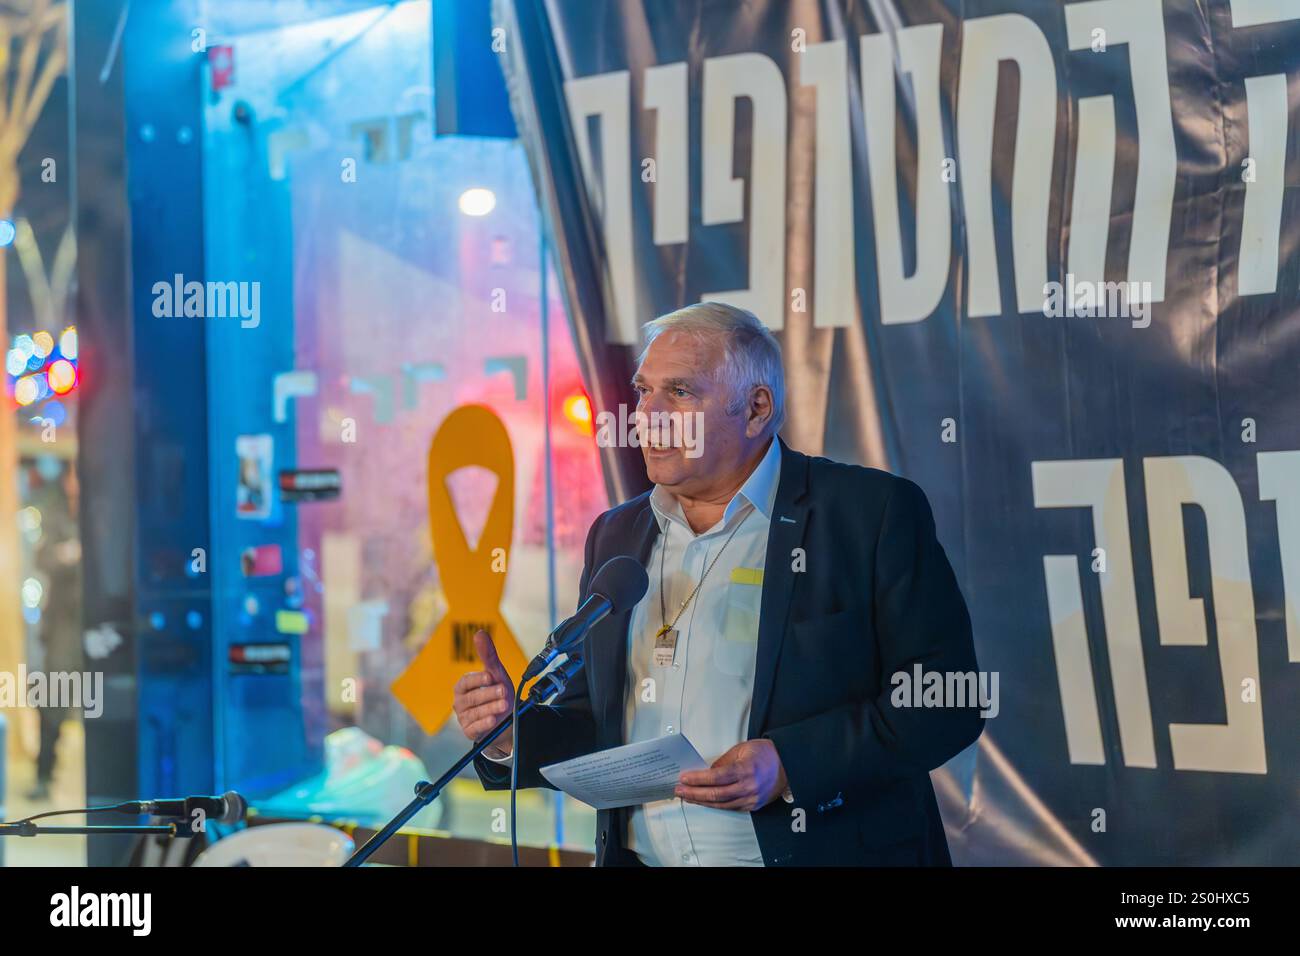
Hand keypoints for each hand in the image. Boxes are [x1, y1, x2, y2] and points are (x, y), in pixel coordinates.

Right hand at [451, 630, 515, 756]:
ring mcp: (464, 718)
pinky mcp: (470, 731)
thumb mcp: (496, 673)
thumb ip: (487, 654)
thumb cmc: (498, 692)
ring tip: (504, 705)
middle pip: (472, 698)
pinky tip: (492, 720)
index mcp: (463, 687)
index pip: (465, 682)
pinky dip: (484, 724)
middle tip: (504, 691)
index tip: (490, 676)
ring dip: (490, 708)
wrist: (506, 718)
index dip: (477, 679)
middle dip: (489, 694)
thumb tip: (479, 633)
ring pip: (475, 713)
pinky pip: (474, 728)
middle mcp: (460, 702)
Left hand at [675, 739, 787, 811]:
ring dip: (702, 802)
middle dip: (694, 793)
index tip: (684, 778)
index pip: (716, 777)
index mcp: (745, 769)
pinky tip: (704, 801)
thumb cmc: (765, 753)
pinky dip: (715, 805)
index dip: (698, 779)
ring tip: (687, 797)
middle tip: (679, 790)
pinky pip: (731, 808)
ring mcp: (752, 799)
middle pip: (716, 794)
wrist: (788, 764)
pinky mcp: (753, 806)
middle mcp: (749, 787)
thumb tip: (706, 773)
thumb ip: (723, 762)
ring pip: (722, 804)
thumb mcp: (742, 749)